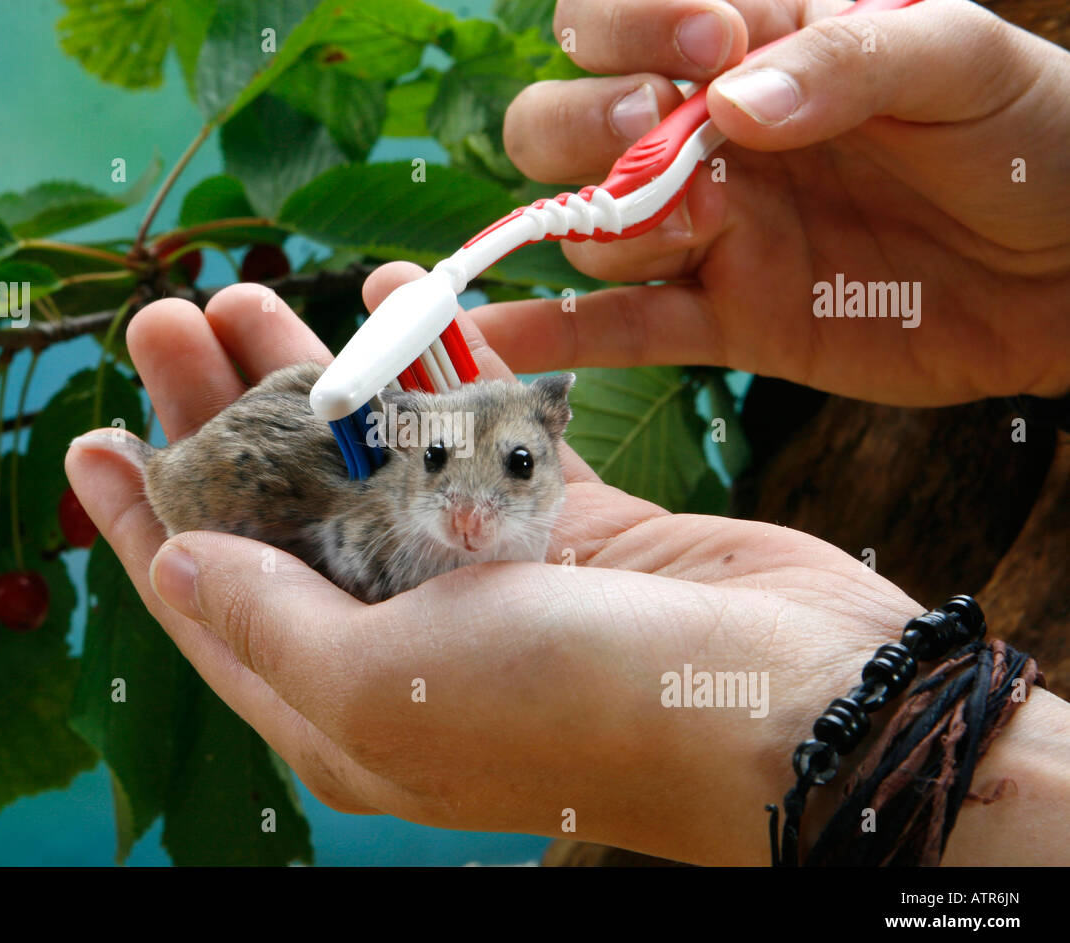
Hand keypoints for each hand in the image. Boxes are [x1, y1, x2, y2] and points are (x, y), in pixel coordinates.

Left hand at [67, 263, 956, 864]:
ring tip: (252, 296)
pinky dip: (435, 371)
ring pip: (374, 463)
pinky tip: (392, 304)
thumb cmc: (579, 711)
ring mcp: (486, 579)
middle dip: (219, 419)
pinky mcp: (565, 526)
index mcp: (343, 704)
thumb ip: (269, 627)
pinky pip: (476, 435)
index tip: (90, 440)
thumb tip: (178, 565)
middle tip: (170, 322)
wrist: (793, 704)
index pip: (215, 605)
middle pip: (286, 515)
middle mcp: (405, 642)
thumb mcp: (389, 689)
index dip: (145, 524)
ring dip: (315, 379)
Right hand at [481, 0, 1069, 404]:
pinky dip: (552, 337)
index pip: (628, 15)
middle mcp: (707, 139)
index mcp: (756, 46)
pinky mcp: (727, 321)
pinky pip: (619, 329)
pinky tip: (492, 343)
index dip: (633, 26)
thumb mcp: (959, 59)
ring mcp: (710, 234)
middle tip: (656, 135)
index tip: (708, 46)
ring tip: (697, 230)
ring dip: (604, 227)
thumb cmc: (1032, 134)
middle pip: (567, 122)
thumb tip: (731, 98)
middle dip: (586, 124)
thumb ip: (847, 60)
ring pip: (586, 226)